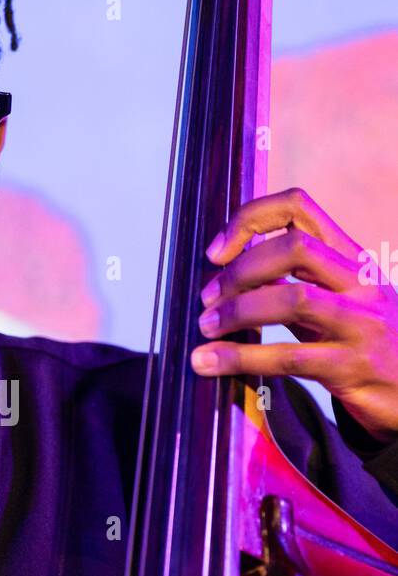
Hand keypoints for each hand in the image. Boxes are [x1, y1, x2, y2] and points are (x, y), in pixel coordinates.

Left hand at [190, 187, 397, 443]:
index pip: (299, 207)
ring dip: (237, 311)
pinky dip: (240, 357)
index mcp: (352, 258)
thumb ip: (296, 282)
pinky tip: (209, 362)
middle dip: (240, 270)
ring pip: (293, 298)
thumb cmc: (369, 345)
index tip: (216, 252)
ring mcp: (361, 324)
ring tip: (206, 328)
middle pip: (295, 247)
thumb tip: (229, 276)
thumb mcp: (339, 302)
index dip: (250, 219)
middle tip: (208, 299)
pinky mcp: (352, 368)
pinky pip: (288, 357)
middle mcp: (360, 283)